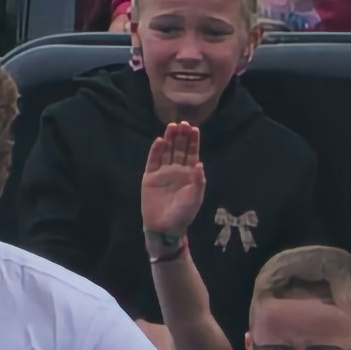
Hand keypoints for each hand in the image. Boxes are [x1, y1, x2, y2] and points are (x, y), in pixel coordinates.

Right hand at [141, 116, 207, 243]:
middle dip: (181, 136)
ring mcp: (163, 172)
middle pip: (179, 148)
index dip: (193, 141)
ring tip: (172, 126)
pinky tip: (160, 141)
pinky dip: (156, 150)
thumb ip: (198, 180)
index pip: (191, 153)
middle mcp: (176, 169)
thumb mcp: (195, 197)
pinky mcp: (150, 177)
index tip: (194, 128)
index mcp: (189, 173)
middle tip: (182, 123)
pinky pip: (153, 160)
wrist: (166, 226)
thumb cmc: (184, 213)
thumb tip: (200, 163)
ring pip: (167, 151)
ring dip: (169, 139)